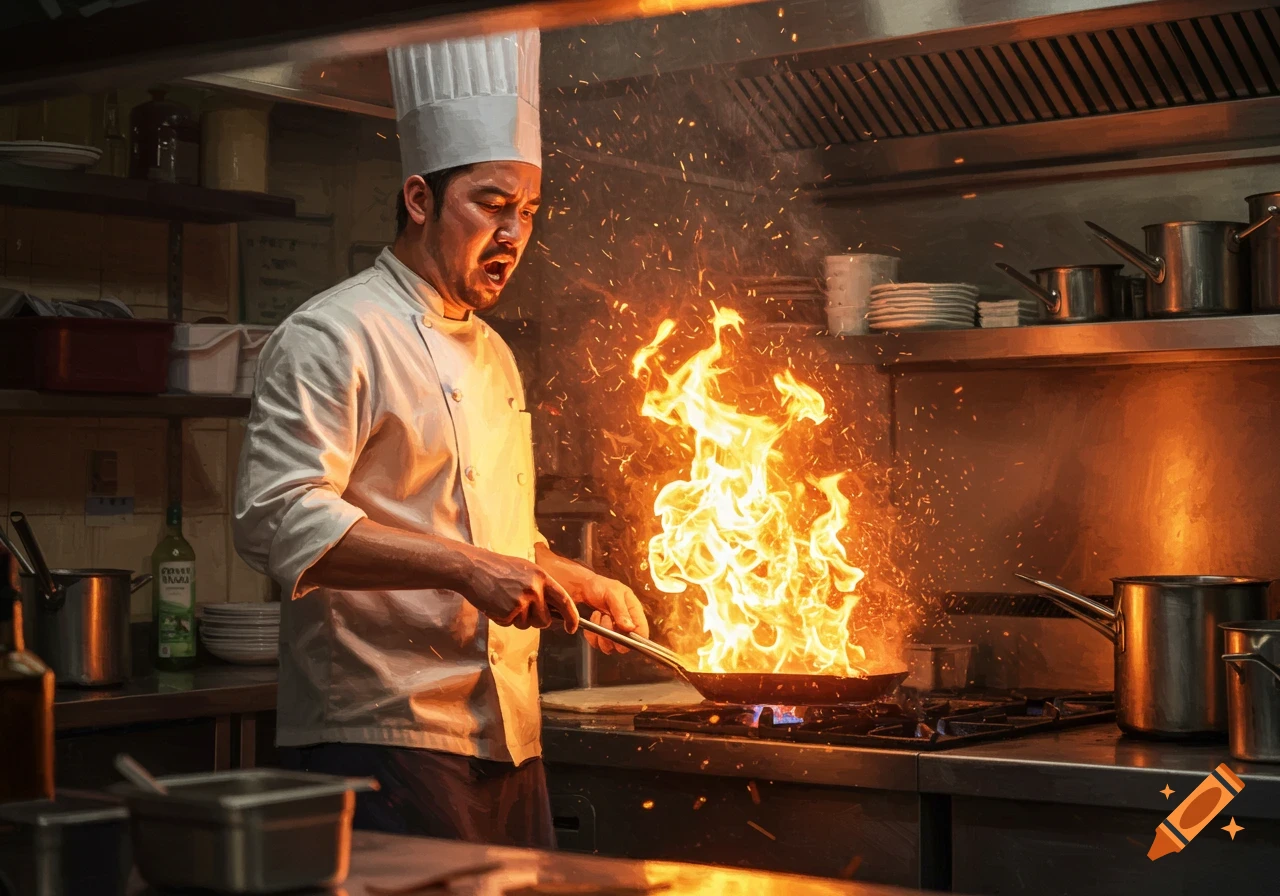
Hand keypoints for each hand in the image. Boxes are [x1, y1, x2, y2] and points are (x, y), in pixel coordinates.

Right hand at [458, 547, 579, 631]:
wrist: (473, 568)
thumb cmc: (497, 569)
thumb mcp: (525, 571)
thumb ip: (540, 588)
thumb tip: (553, 609)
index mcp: (542, 577)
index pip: (564, 601)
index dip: (571, 617)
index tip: (573, 627)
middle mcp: (535, 589)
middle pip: (545, 620)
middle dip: (535, 621)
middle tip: (519, 609)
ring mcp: (522, 600)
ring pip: (527, 625)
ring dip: (516, 619)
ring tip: (504, 601)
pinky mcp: (509, 610)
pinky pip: (510, 624)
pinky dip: (502, 619)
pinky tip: (495, 604)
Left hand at [575, 571, 649, 654]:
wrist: (585, 587)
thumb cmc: (603, 587)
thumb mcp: (613, 592)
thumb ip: (621, 610)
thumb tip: (630, 628)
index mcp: (635, 613)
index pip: (642, 633)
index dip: (636, 639)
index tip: (624, 634)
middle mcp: (626, 626)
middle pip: (625, 646)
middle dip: (613, 636)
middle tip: (606, 618)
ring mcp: (614, 633)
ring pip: (610, 647)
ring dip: (602, 634)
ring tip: (599, 615)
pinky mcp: (601, 636)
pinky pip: (597, 645)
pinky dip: (592, 634)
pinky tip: (594, 618)